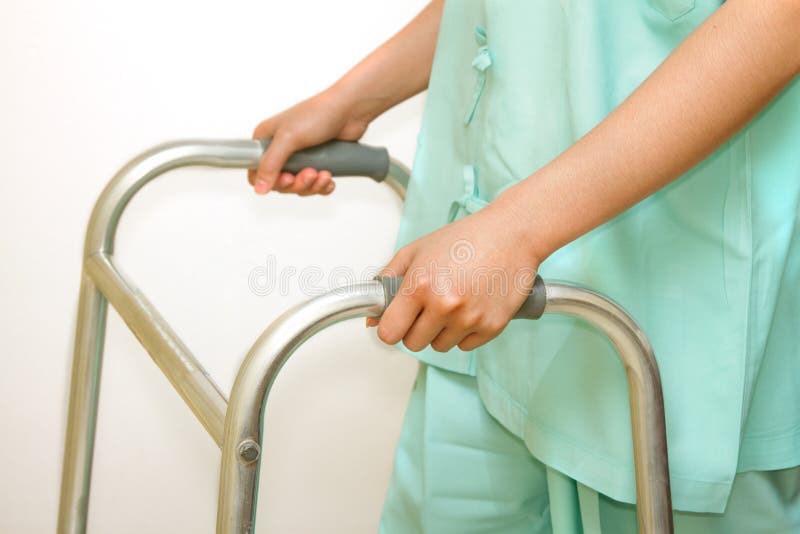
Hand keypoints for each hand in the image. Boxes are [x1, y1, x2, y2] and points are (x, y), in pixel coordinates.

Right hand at [249, 88, 371, 194]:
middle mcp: (280, 149)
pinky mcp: (317, 162)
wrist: (350, 110)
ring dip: (312, 185)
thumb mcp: (288, 138)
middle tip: (310, 173)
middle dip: (297, 183)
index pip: (257, 172)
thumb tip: (259, 188)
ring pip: (299, 185)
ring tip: (323, 174)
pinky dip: (322, 185)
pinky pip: (315, 185)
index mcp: (266, 140)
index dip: (270, 181)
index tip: (287, 179)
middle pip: (280, 183)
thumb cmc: (318, 114)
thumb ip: (270, 164)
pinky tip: (329, 178)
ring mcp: (299, 157)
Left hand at [369, 202, 543, 352]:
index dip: (390, 328)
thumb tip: (373, 315)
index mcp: (420, 285)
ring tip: (453, 303)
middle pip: (413, 343)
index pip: (389, 333)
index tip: (396, 322)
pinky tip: (471, 307)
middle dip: (416, 328)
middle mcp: (444, 305)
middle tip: (428, 307)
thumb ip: (388, 280)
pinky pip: (465, 346)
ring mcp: (469, 318)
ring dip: (441, 330)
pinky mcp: (492, 327)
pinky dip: (465, 332)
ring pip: (439, 346)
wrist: (512, 235)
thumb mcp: (417, 250)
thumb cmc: (466, 238)